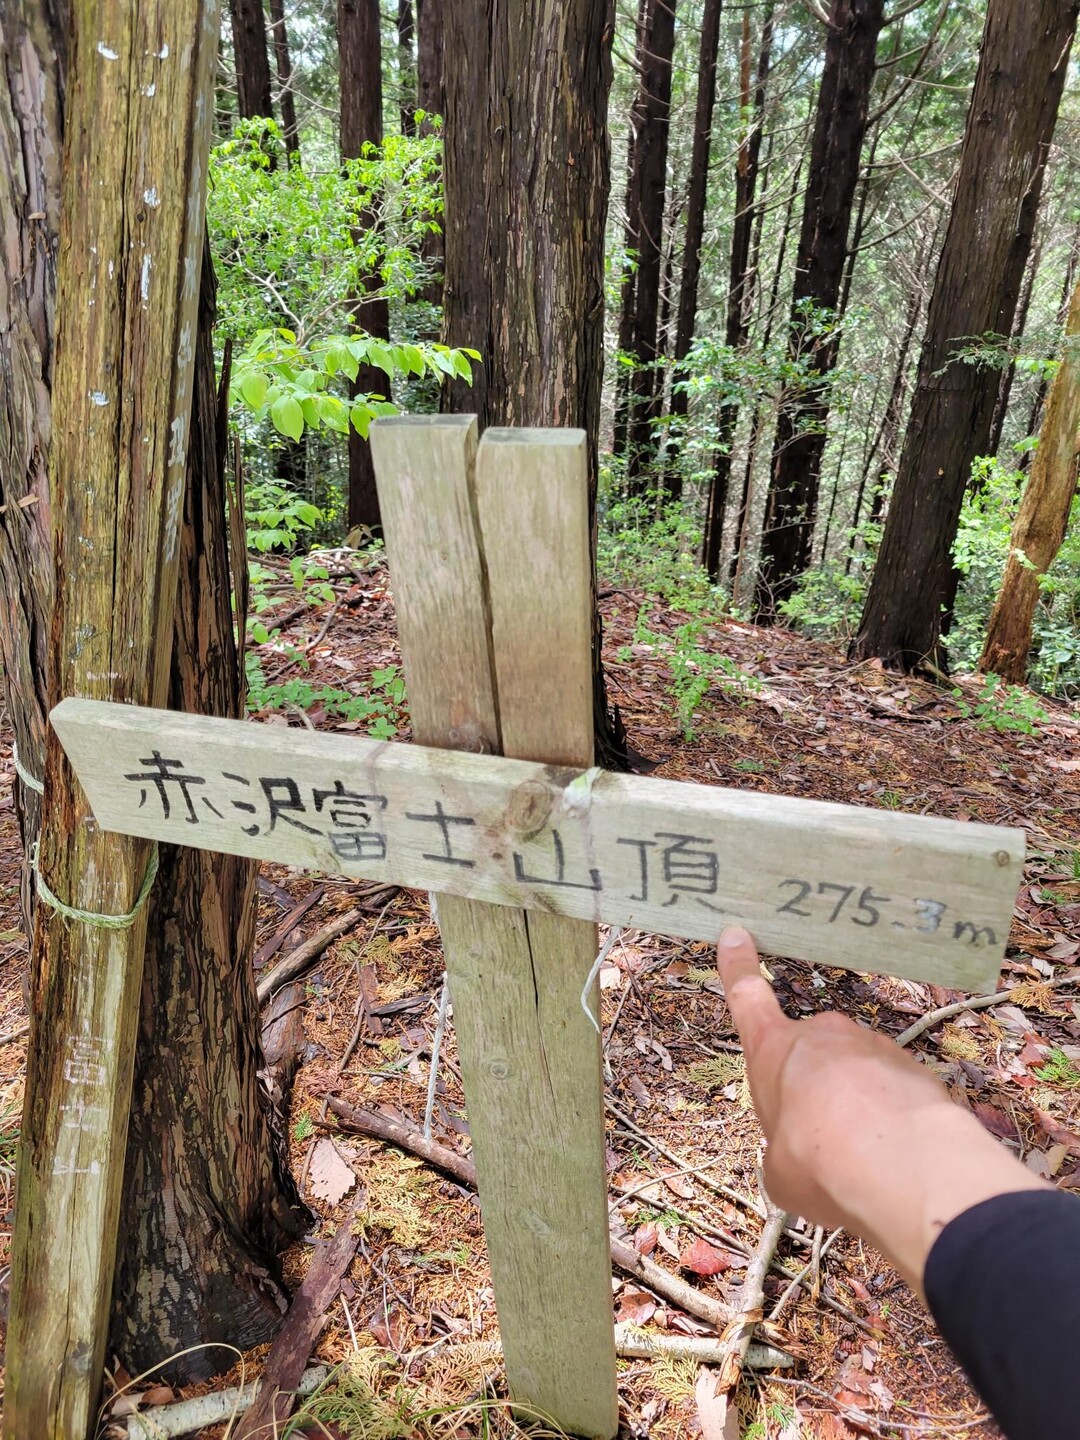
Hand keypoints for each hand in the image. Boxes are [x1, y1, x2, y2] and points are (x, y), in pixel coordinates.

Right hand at [717, 926, 1048, 1295]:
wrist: (904, 1166)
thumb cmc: (818, 1162)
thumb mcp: (780, 1172)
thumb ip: (783, 1155)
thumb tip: (801, 1159)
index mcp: (775, 1051)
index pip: (748, 997)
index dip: (739, 967)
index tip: (736, 934)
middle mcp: (823, 1036)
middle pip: (811, 1054)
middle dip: (815, 1087)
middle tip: (821, 1139)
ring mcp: (873, 1046)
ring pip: (857, 1074)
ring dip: (857, 1106)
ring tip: (864, 1158)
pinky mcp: (916, 1068)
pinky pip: (894, 1091)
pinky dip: (893, 1118)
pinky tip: (898, 1157)